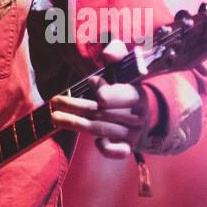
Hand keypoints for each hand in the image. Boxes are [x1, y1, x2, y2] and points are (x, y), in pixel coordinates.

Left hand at [49, 40, 155, 159]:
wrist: (151, 115)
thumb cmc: (130, 87)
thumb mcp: (127, 67)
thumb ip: (118, 54)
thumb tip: (109, 53)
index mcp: (137, 96)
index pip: (114, 96)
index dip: (101, 89)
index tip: (91, 82)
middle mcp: (136, 116)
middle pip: (100, 112)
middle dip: (75, 106)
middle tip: (55, 102)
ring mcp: (132, 133)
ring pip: (101, 129)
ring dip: (76, 124)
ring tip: (55, 117)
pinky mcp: (127, 147)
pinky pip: (117, 152)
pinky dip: (107, 149)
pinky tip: (96, 142)